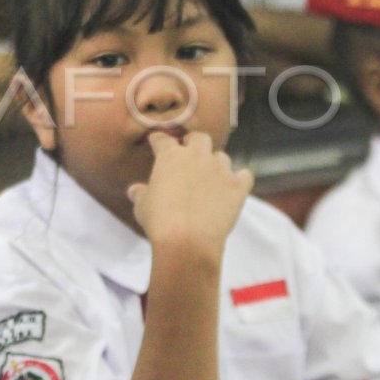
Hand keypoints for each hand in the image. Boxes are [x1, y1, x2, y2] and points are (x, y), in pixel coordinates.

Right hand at [126, 131, 253, 259]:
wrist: (188, 241)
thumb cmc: (159, 221)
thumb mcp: (142, 206)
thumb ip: (140, 194)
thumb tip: (134, 190)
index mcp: (171, 156)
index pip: (163, 139)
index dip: (159, 141)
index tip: (157, 144)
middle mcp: (197, 156)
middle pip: (199, 138)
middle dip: (193, 144)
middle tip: (188, 157)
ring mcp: (220, 170)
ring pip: (222, 156)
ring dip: (215, 164)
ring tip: (210, 178)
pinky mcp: (238, 186)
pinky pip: (244, 175)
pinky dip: (239, 179)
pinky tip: (233, 187)